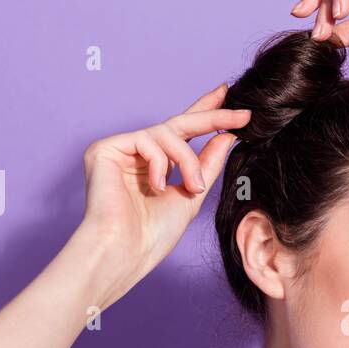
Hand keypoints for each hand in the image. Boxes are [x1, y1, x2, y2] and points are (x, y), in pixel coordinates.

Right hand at [78, 83, 249, 282]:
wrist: (125, 252)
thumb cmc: (153, 234)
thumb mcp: (192, 194)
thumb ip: (207, 164)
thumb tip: (227, 135)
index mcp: (155, 165)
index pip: (182, 132)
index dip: (206, 113)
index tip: (228, 95)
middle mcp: (136, 153)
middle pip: (178, 123)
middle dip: (213, 117)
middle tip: (243, 115)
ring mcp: (119, 149)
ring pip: (167, 133)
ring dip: (188, 160)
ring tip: (193, 188)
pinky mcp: (104, 148)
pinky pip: (146, 140)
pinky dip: (161, 163)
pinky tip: (158, 186)